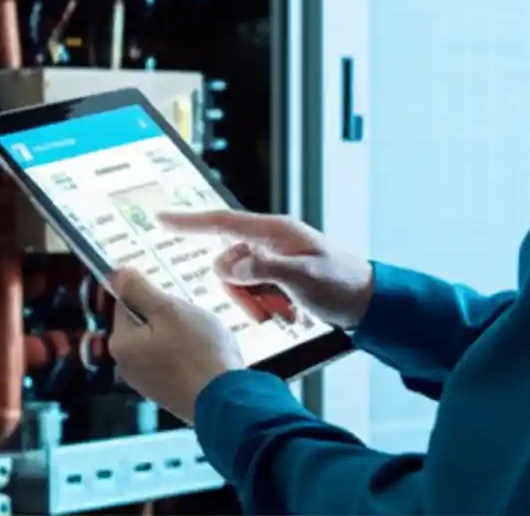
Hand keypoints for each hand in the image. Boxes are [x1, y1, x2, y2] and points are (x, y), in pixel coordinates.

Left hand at [107, 269, 244, 422]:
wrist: (225, 401)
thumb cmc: (197, 352)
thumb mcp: (169, 311)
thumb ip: (140, 291)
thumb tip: (115, 273)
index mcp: (122, 344)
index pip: (126, 303)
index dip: (151, 294)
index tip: (174, 294)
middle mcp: (127, 366)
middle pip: (144, 325)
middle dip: (168, 316)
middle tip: (193, 314)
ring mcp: (148, 384)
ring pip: (160, 344)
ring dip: (180, 335)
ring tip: (205, 335)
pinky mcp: (167, 395)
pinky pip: (173, 363)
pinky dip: (187, 355)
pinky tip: (206, 355)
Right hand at [159, 211, 375, 329]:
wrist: (367, 301)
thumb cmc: (342, 284)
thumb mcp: (304, 278)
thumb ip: (266, 269)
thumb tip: (229, 264)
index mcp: (276, 231)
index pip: (223, 221)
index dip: (190, 222)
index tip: (161, 219)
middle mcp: (270, 240)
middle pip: (227, 258)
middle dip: (237, 286)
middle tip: (262, 304)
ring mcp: (273, 257)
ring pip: (238, 278)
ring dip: (251, 298)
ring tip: (281, 309)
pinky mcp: (277, 274)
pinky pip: (252, 288)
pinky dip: (260, 302)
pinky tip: (283, 310)